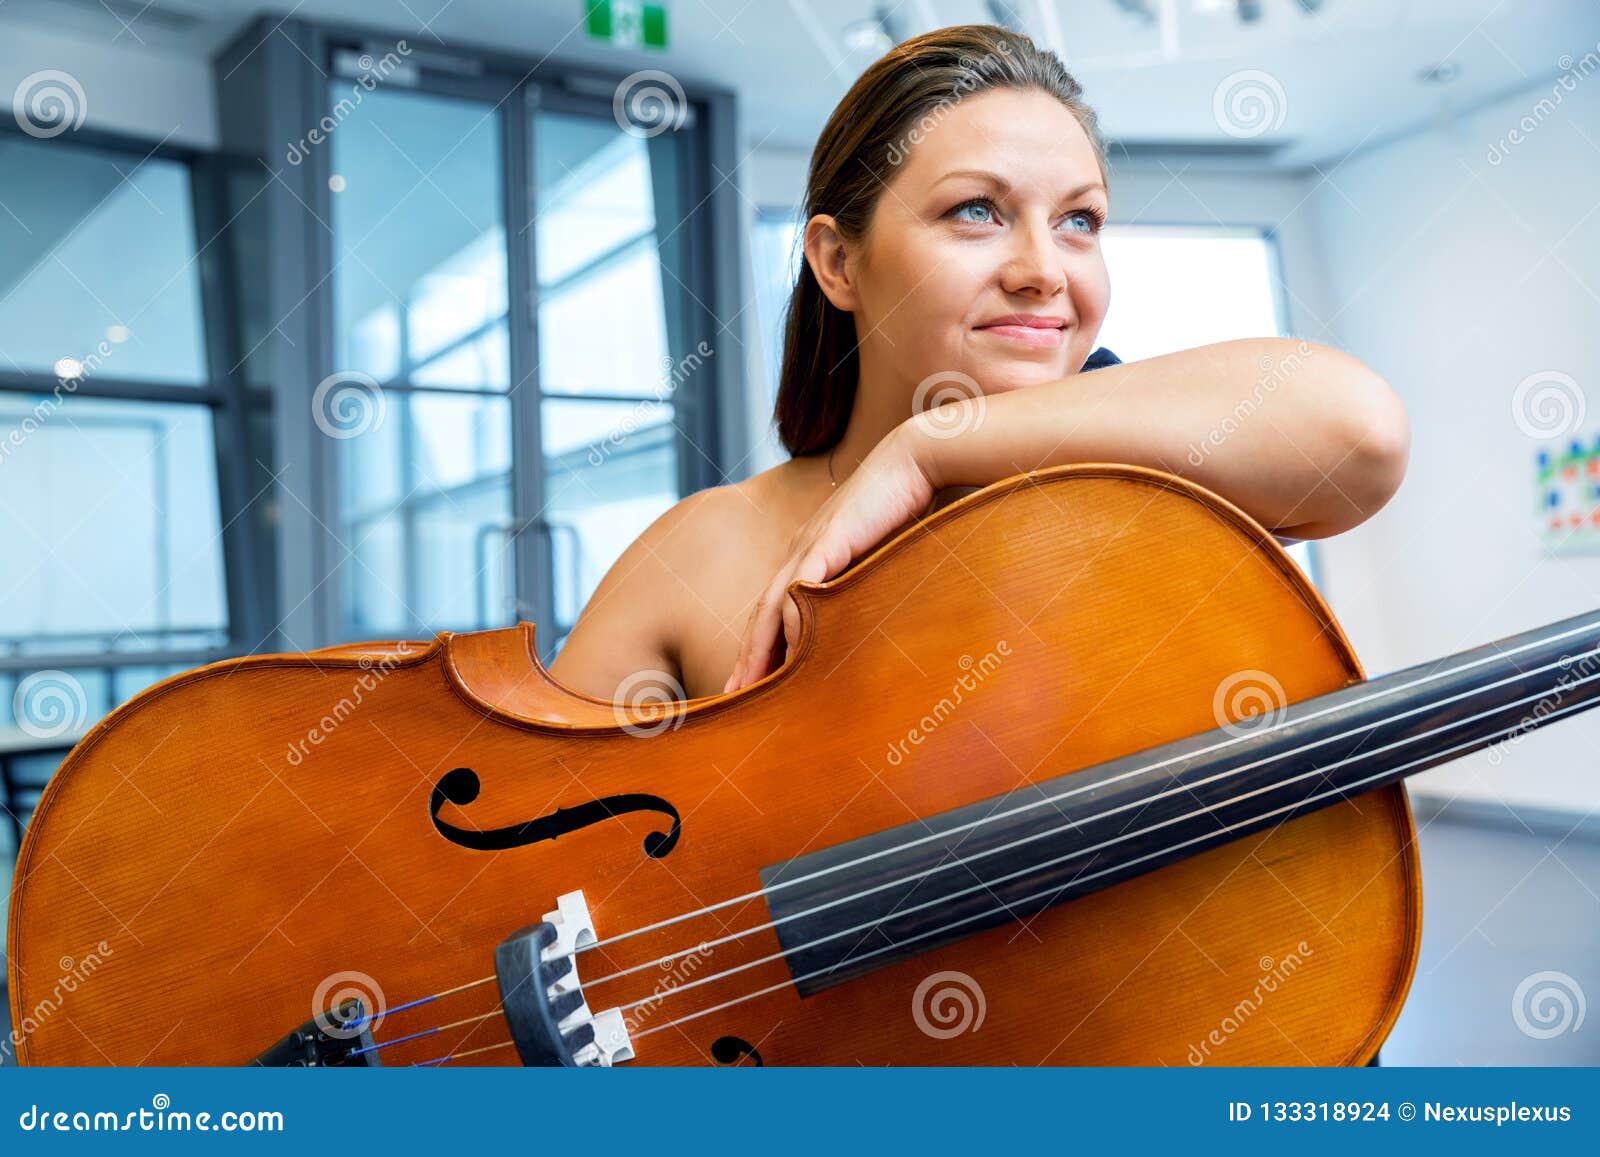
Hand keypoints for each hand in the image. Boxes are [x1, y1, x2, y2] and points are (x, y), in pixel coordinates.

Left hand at [723, 422, 936, 692]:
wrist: (913, 460)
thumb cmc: (903, 505)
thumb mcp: (877, 554)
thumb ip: (863, 583)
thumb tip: (866, 619)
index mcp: (810, 556)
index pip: (775, 609)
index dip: (760, 646)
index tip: (750, 682)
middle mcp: (800, 553)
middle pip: (762, 613)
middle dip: (746, 657)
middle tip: (731, 696)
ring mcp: (810, 547)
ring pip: (772, 607)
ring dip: (759, 649)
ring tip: (749, 686)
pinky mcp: (828, 542)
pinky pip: (801, 588)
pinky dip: (789, 621)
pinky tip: (785, 651)